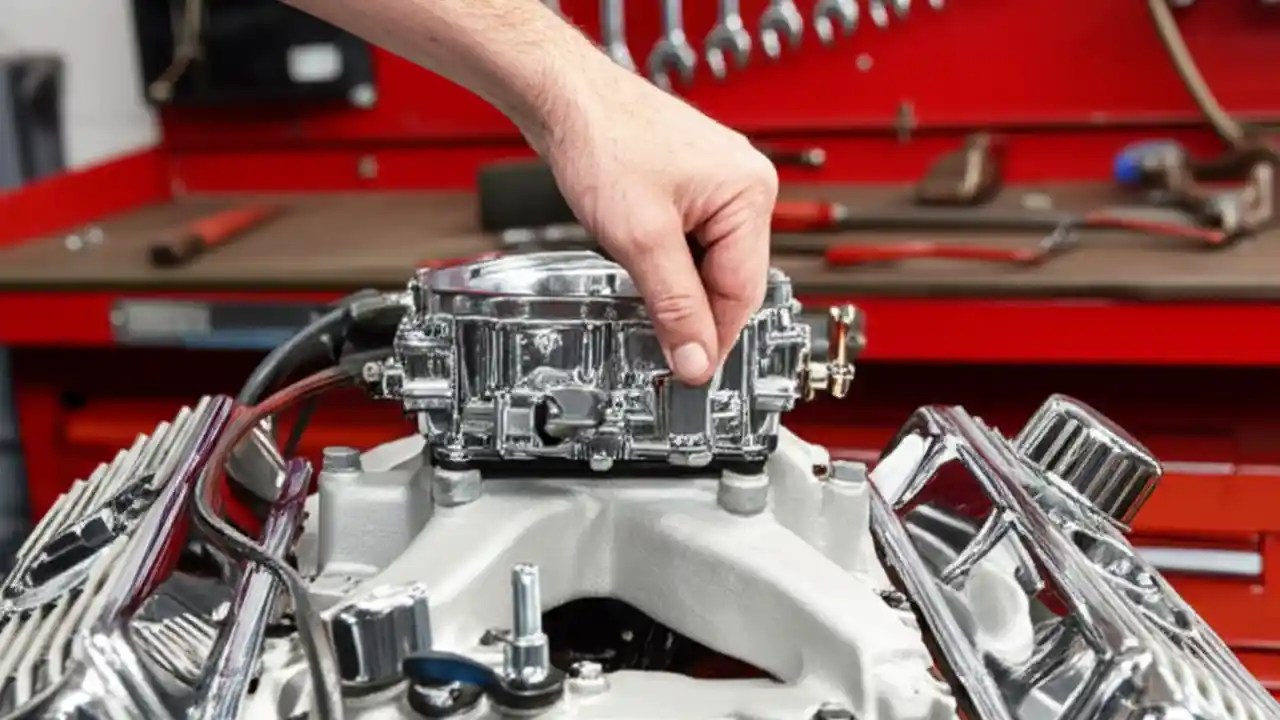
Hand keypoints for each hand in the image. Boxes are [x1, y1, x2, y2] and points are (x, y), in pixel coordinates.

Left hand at [529, 64, 777, 384]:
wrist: (565, 99)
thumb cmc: (603, 141)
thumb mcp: (640, 239)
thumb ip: (673, 306)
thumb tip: (696, 360)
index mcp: (750, 194)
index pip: (743, 292)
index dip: (715, 339)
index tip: (691, 373)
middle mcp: (746, 187)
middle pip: (731, 281)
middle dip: (696, 316)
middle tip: (666, 353)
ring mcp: (721, 185)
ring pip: (710, 267)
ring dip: (680, 293)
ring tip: (646, 306)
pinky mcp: (694, 188)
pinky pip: (694, 246)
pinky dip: (671, 269)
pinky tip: (645, 274)